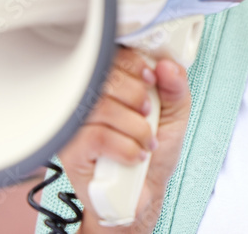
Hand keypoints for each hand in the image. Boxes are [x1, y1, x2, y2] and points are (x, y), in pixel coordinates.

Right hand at [56, 48, 191, 233]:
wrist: (145, 192)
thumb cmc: (155, 150)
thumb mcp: (176, 115)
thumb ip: (176, 87)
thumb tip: (168, 65)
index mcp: (112, 85)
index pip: (111, 56)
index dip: (133, 63)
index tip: (151, 79)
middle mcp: (90, 100)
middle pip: (104, 78)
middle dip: (136, 96)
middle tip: (149, 114)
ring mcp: (76, 125)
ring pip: (101, 108)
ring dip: (135, 126)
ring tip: (146, 140)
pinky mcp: (72, 151)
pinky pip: (97, 137)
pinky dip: (126, 146)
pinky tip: (135, 155)